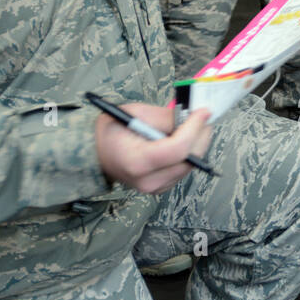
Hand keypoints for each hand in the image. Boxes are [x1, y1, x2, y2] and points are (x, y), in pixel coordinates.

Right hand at [95, 104, 212, 195]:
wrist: (95, 154)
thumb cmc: (111, 131)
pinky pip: (184, 169)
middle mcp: (148, 181)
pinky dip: (189, 153)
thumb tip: (190, 116)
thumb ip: (163, 117)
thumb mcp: (133, 113)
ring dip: (197, 144)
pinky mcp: (161, 188)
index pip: (177, 149)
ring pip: (190, 165)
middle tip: (203, 116)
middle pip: (189, 159)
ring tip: (194, 125)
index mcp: (137, 162)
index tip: (203, 111)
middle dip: (201, 135)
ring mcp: (156, 188)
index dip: (194, 128)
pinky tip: (184, 139)